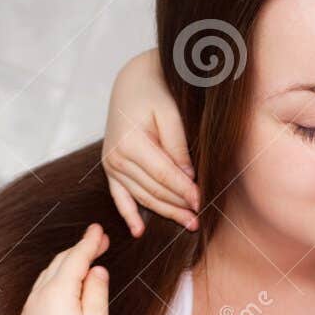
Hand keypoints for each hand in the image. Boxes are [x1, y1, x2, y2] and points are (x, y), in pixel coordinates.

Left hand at [20, 225, 110, 314]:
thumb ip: (96, 291)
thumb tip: (96, 270)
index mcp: (57, 292)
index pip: (76, 258)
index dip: (90, 242)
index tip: (99, 229)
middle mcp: (39, 295)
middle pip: (60, 262)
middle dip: (80, 250)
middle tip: (99, 242)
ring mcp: (30, 307)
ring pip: (49, 274)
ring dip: (67, 264)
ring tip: (86, 260)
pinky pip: (42, 289)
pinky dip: (57, 279)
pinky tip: (68, 284)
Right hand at [103, 49, 199, 235]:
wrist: (132, 82)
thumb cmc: (155, 92)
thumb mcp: (170, 113)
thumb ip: (178, 147)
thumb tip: (188, 178)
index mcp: (130, 143)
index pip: (163, 176)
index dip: (184, 191)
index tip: (203, 203)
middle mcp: (116, 157)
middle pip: (154, 191)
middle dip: (178, 206)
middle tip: (200, 220)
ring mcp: (111, 165)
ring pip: (142, 197)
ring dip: (165, 212)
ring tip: (188, 223)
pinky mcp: (111, 168)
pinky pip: (119, 197)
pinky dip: (129, 215)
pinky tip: (138, 232)